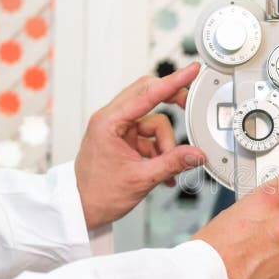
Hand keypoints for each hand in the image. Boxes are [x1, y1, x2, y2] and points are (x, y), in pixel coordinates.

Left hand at [75, 63, 205, 230]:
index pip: (148, 94)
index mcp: (109, 122)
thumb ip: (172, 164)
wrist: (81, 208)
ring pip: (155, 121)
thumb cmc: (98, 194)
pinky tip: (163, 171)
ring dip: (166, 144)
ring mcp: (119, 129)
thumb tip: (196, 154)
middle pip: (149, 96)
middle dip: (172, 104)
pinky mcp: (125, 139)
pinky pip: (151, 136)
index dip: (173, 81)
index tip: (191, 70)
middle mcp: (112, 120)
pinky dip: (161, 151)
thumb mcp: (141, 179)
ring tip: (165, 169)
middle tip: (189, 107)